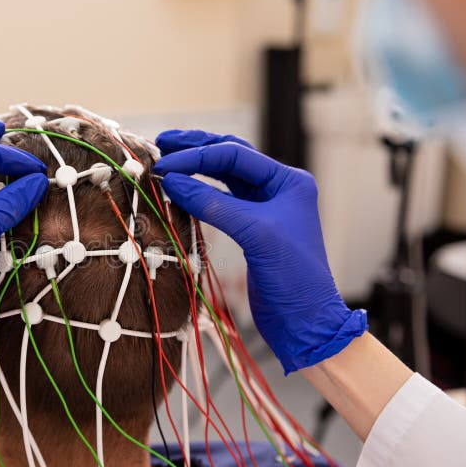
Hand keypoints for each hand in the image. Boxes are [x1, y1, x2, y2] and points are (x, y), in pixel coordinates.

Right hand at [153, 130, 366, 373]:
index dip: (197, 156)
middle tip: (160, 144)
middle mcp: (277, 188)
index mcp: (288, 180)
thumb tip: (171, 181)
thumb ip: (213, 204)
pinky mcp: (249, 229)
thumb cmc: (293, 277)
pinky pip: (219, 200)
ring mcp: (263, 208)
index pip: (235, 155)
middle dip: (195, 149)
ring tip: (165, 160)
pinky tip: (179, 189)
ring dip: (195, 168)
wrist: (304, 322)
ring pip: (223, 177)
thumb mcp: (255, 234)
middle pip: (229, 157)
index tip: (164, 164)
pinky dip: (198, 193)